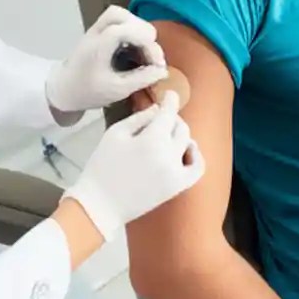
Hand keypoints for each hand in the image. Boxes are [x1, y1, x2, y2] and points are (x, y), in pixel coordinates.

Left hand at [47, 5, 167, 112]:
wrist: (63, 90)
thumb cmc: (86, 92)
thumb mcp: (116, 90)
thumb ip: (141, 79)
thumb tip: (162, 71)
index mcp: (98, 45)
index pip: (126, 30)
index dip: (147, 42)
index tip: (156, 63)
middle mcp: (96, 32)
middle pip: (123, 16)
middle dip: (143, 33)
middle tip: (151, 56)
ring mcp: (95, 30)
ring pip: (120, 15)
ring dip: (138, 30)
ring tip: (146, 51)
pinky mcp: (98, 33)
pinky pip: (117, 22)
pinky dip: (131, 31)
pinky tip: (137, 50)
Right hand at [61, 90, 204, 240]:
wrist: (100, 204)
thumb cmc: (102, 165)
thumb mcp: (115, 133)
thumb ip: (140, 118)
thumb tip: (158, 109)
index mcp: (151, 139)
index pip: (169, 113)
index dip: (171, 100)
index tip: (170, 94)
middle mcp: (168, 155)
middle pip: (180, 127)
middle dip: (172, 118)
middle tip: (161, 118)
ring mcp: (175, 173)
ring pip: (188, 143)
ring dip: (180, 134)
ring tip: (167, 134)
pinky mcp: (177, 187)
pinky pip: (197, 168)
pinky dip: (195, 155)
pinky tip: (186, 150)